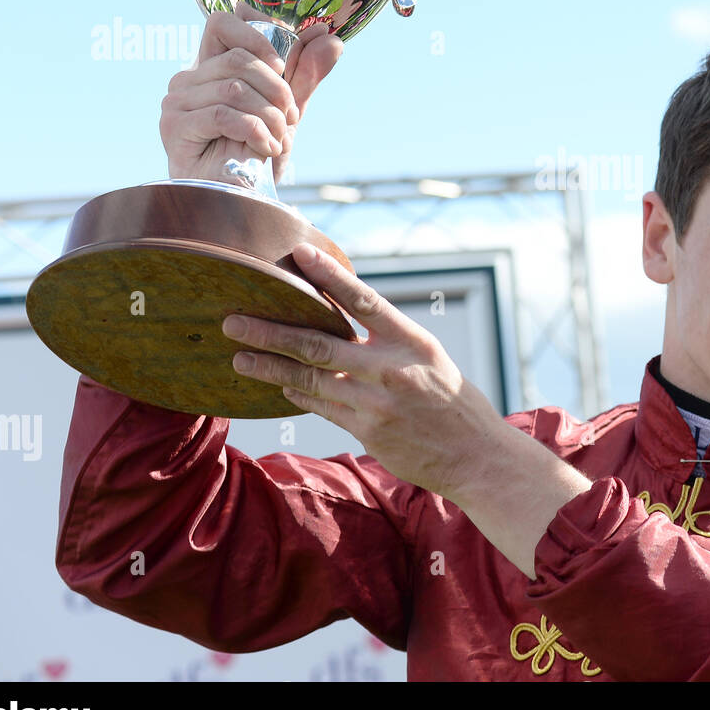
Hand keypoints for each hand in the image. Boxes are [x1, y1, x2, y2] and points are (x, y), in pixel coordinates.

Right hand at [160, 2, 342, 182]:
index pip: (223, 22)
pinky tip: (266, 148)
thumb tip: (331, 38)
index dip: (257, 33)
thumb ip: (305, 74)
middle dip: (276, 88)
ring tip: (278, 139)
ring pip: (234, 87)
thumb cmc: (257, 154)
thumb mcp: (288, 109)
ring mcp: (176, 101)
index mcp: (211, 67)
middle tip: (291, 117)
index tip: (283, 64)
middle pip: (238, 57)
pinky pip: (223, 115)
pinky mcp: (173, 127)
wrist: (241, 199)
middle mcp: (188, 78)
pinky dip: (255, 131)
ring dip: (269, 116)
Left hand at [223, 243, 593, 575]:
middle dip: (270, 332)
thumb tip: (344, 317)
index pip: (363, 299)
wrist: (476, 454)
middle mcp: (390, 368)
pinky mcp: (366, 430)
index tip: (299, 254)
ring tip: (238, 358)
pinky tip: (279, 386)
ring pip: (309, 378)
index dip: (330, 275)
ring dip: (269, 368)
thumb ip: (388, 338)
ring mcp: (375, 402)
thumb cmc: (452, 399)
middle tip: (233, 321)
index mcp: (411, 340)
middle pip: (317, 343)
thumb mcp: (428, 357)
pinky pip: (321, 406)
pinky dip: (298, 393)